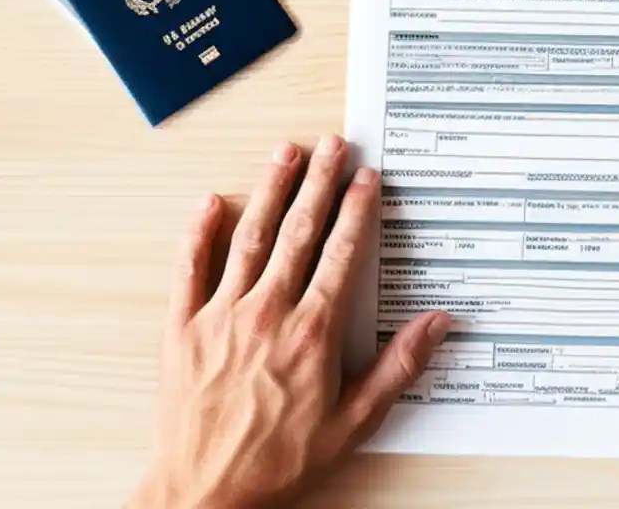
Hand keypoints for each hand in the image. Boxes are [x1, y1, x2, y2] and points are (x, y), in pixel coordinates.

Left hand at [129, 137, 450, 508]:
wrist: (205, 493)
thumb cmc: (279, 462)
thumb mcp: (354, 424)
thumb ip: (397, 368)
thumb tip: (437, 325)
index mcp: (311, 333)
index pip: (341, 255)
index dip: (357, 210)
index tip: (367, 179)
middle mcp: (266, 313)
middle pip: (298, 232)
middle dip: (318, 183)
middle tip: (332, 145)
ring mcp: (220, 316)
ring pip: (249, 238)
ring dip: (269, 190)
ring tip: (284, 154)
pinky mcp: (182, 328)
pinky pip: (188, 269)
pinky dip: (199, 233)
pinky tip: (210, 203)